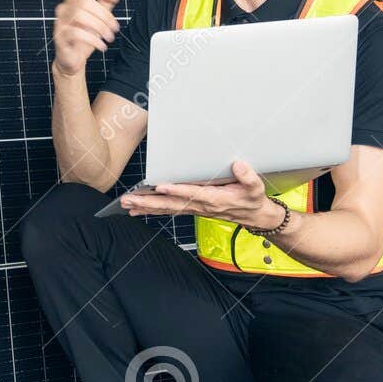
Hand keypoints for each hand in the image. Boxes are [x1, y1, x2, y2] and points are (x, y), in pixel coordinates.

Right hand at [52, 0, 122, 76]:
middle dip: (104, 15)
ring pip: (81, 17)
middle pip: (85, 2)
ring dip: (100, 28)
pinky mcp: (60, 37)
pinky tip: (101, 46)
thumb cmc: (83, 39)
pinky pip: (77, 33)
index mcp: (74, 2)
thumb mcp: (98, 20)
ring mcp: (60, 23)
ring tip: (109, 38)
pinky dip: (93, 40)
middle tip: (115, 28)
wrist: (71, 61)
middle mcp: (65, 9)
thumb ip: (106, 2)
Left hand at [120, 160, 281, 227]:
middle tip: (130, 200)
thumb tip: (238, 165)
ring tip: (127, 204)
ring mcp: (194, 209)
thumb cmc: (252, 200)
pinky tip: (136, 210)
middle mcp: (201, 206)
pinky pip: (168, 210)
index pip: (193, 194)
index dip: (177, 191)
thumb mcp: (255, 188)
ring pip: (166, 208)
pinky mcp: (191, 208)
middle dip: (149, 202)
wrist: (253, 216)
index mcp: (215, 200)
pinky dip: (151, 210)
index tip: (161, 187)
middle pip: (171, 205)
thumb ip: (248, 177)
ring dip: (145, 206)